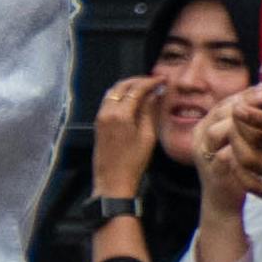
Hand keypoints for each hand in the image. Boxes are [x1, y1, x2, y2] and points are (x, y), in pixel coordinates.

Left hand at [90, 74, 162, 201]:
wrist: (113, 181)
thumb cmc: (133, 162)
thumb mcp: (148, 137)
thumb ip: (150, 112)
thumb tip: (155, 94)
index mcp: (121, 114)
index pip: (137, 89)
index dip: (151, 82)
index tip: (163, 80)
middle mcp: (107, 111)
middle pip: (122, 85)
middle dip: (138, 81)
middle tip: (154, 82)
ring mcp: (100, 116)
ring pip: (113, 91)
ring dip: (128, 86)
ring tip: (144, 89)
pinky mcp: (98, 122)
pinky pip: (109, 100)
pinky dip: (121, 95)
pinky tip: (132, 100)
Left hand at [217, 93, 261, 227]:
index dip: (256, 115)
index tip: (239, 105)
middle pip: (260, 142)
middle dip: (241, 125)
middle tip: (234, 113)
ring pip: (251, 161)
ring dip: (236, 143)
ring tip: (233, 130)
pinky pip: (252, 184)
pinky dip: (238, 168)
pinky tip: (236, 155)